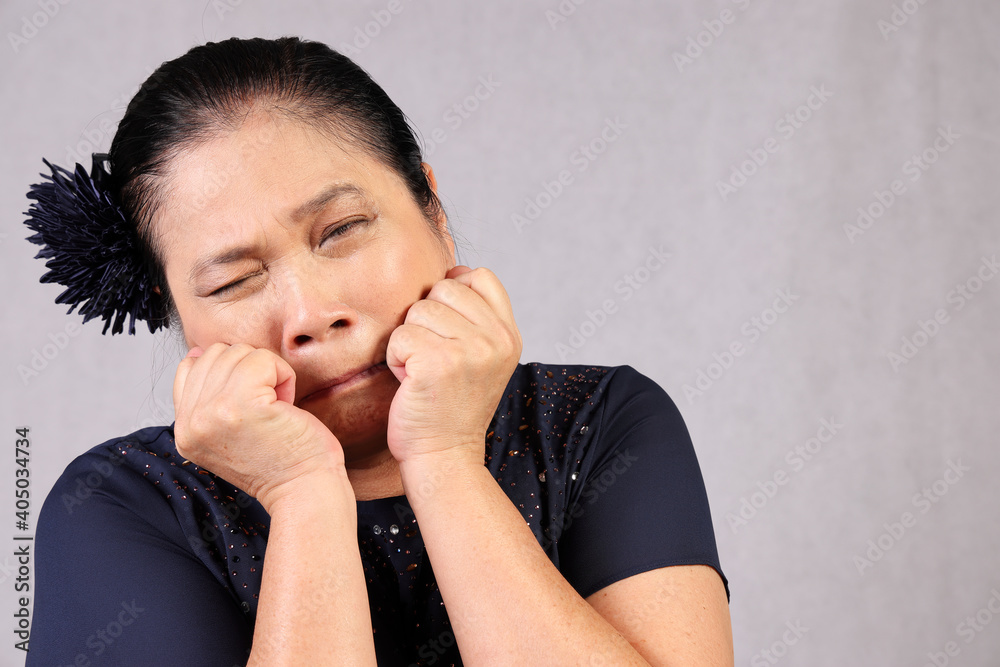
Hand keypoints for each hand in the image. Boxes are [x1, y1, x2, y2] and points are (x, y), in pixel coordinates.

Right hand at [172, 343, 349, 510]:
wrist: (304, 490)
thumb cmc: (280, 459)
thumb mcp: (226, 431)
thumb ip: (207, 396)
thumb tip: (199, 351)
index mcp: (184, 430)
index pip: (190, 366)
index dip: (229, 373)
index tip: (251, 405)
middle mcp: (190, 423)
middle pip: (216, 353)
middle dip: (250, 371)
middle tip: (267, 409)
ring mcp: (212, 413)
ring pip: (239, 352)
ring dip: (268, 373)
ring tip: (275, 409)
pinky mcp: (241, 405)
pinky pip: (263, 359)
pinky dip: (283, 375)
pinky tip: (285, 405)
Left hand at [385, 266, 521, 466]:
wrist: (444, 456)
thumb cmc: (452, 405)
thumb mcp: (482, 356)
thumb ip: (476, 315)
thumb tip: (454, 268)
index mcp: (509, 335)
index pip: (480, 276)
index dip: (455, 292)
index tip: (447, 330)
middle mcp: (495, 340)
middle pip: (443, 289)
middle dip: (427, 320)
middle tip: (434, 359)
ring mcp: (469, 351)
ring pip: (417, 310)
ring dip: (409, 340)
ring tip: (422, 371)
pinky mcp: (437, 363)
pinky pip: (400, 336)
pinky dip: (395, 360)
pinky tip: (411, 383)